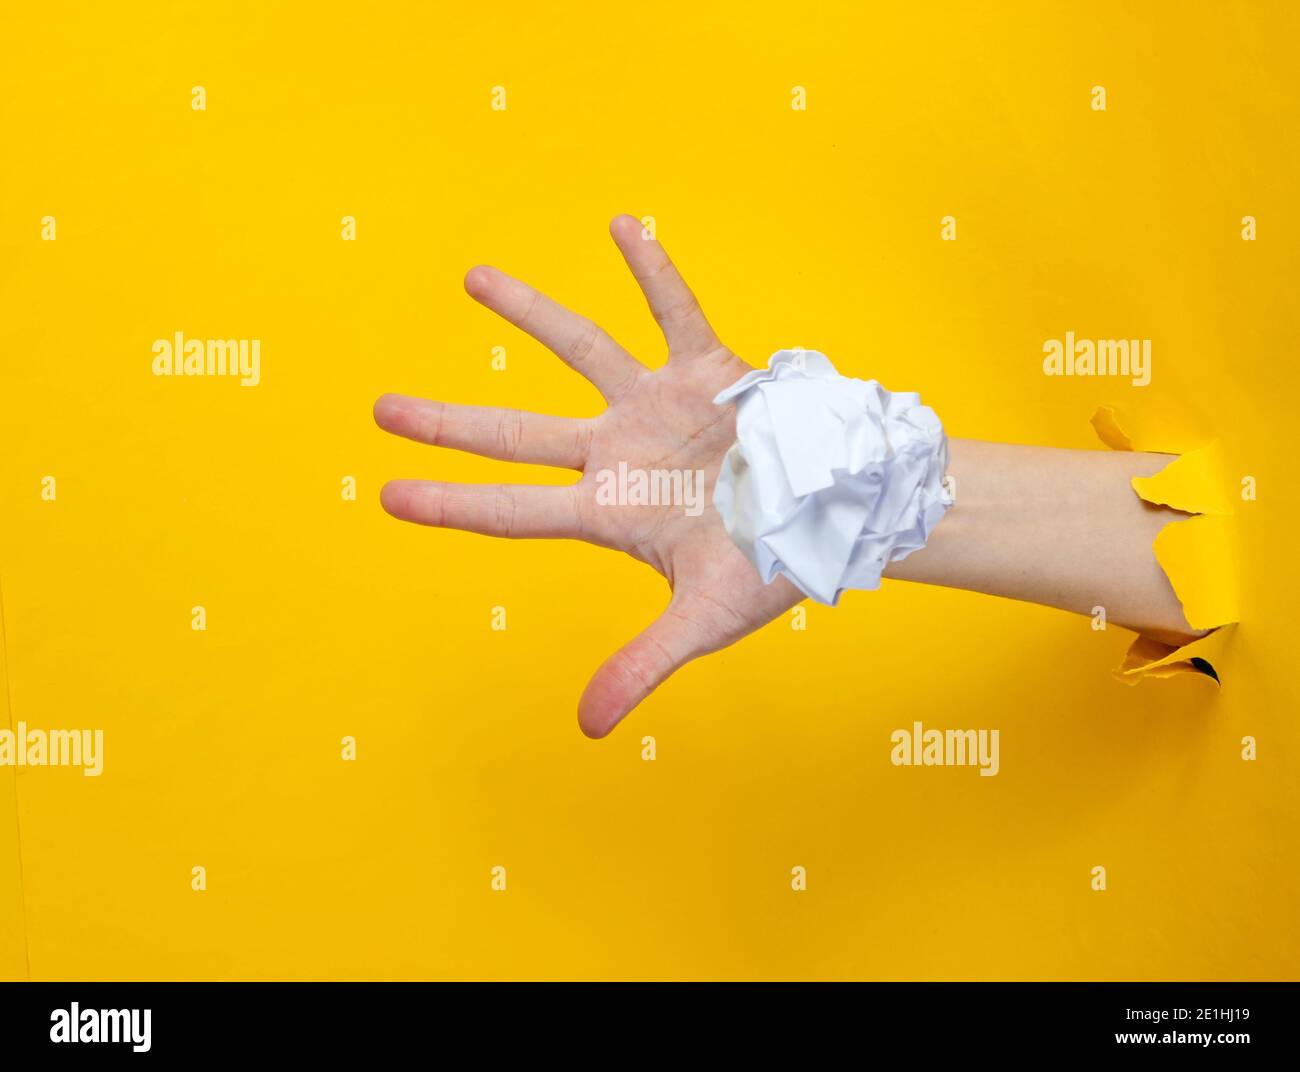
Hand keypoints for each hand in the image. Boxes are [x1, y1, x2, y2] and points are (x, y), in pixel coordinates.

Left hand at [375, 215, 801, 737]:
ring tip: (473, 279)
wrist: (834, 519)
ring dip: (530, 316)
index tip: (385, 493)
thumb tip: (589, 728)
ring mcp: (656, 407)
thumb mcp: (702, 621)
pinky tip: (621, 223)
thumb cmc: (768, 569)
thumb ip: (642, 664)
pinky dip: (652, 270)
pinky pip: (675, 311)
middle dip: (451, 422)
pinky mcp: (707, 371)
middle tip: (381, 408)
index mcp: (608, 511)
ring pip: (582, 352)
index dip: (450, 502)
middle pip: (517, 432)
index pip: (511, 509)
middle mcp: (618, 452)